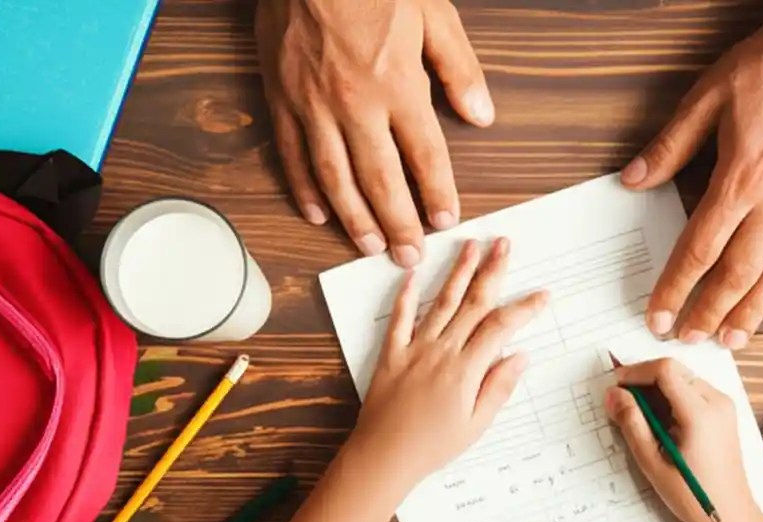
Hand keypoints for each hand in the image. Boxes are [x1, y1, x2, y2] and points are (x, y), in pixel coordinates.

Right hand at [256, 0, 492, 265]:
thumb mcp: (434, 15)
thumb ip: (459, 70)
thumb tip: (482, 116)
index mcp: (398, 84)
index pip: (425, 156)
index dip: (437, 194)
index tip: (446, 221)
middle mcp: (355, 105)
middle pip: (381, 180)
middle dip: (398, 225)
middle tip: (408, 256)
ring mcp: (313, 106)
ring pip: (335, 178)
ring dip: (354, 219)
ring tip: (369, 247)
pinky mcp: (280, 98)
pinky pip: (292, 155)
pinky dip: (304, 189)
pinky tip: (317, 215)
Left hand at [347, 238, 547, 484]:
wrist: (383, 456)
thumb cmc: (432, 447)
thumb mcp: (476, 424)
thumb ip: (498, 387)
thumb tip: (520, 356)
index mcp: (466, 370)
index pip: (502, 327)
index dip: (524, 308)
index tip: (542, 294)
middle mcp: (442, 351)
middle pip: (473, 303)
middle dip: (492, 271)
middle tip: (504, 245)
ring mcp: (415, 349)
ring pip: (442, 303)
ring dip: (458, 272)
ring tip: (471, 246)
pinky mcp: (391, 354)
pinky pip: (400, 318)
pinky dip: (407, 295)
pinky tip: (413, 274)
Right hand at [603, 358, 759, 521]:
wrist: (730, 515)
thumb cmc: (694, 495)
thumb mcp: (652, 462)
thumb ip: (631, 423)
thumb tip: (614, 394)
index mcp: (701, 414)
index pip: (665, 370)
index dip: (636, 372)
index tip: (616, 386)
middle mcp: (717, 402)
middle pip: (674, 370)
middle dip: (645, 380)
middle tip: (623, 402)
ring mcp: (724, 406)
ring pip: (682, 378)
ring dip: (657, 389)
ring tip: (641, 418)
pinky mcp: (723, 413)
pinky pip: (693, 390)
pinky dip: (672, 397)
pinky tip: (661, 422)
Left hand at [622, 2, 762, 347]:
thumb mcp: (707, 96)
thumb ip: (669, 146)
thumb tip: (633, 180)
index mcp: (743, 176)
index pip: (699, 249)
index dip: (675, 289)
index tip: (659, 314)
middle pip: (739, 272)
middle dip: (711, 313)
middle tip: (691, 337)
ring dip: (754, 311)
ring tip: (733, 337)